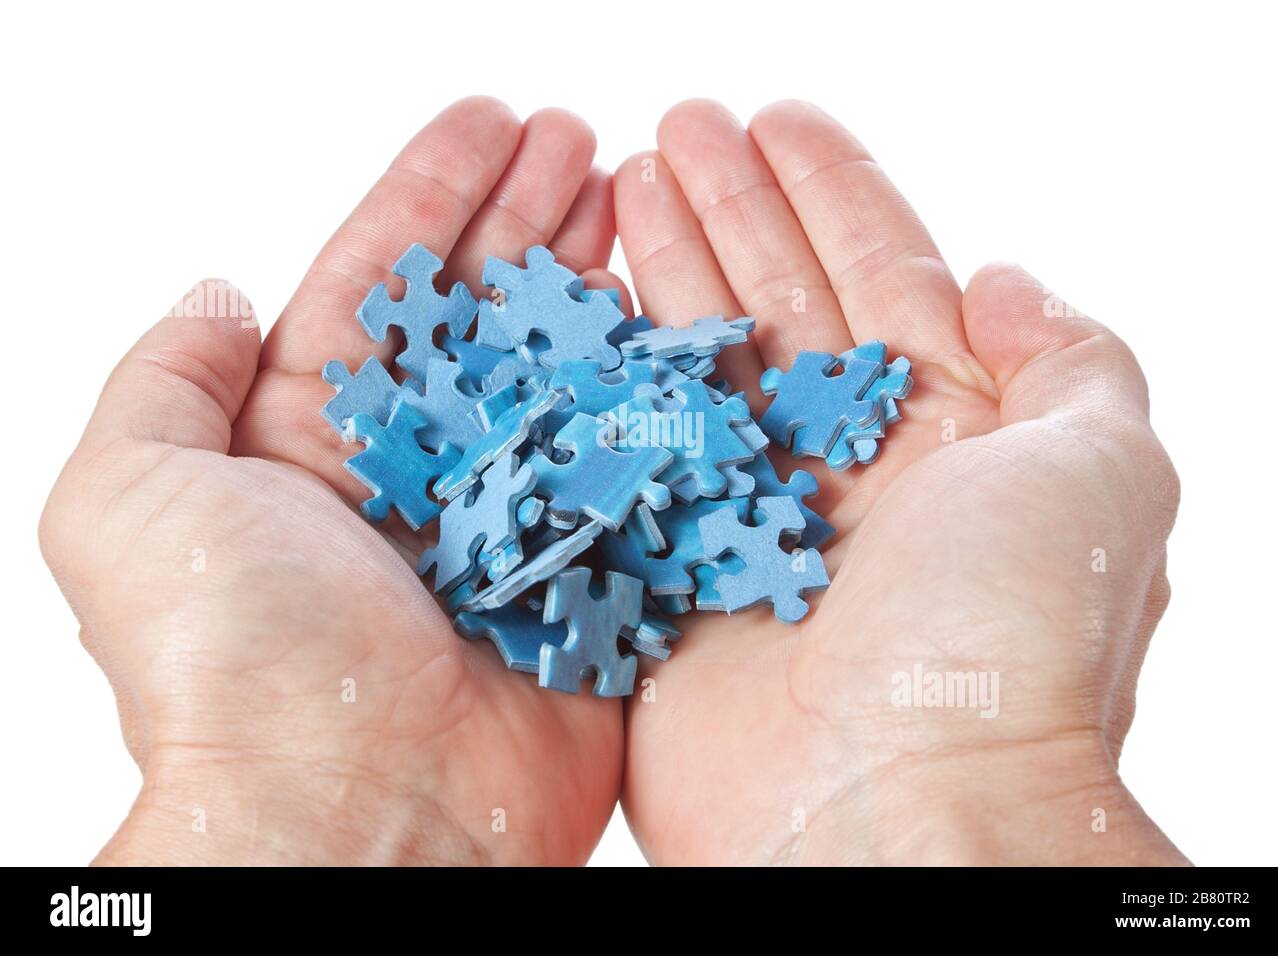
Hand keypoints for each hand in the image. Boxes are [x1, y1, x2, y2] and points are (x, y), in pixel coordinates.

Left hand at [40, 98, 625, 864]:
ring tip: (637, 198)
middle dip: (530, 220)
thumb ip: (166, 383)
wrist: (363, 819)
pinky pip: (629, 462)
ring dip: (597, 281)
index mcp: (313, 441)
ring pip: (562, 372)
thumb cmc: (239, 666)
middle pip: (485, 313)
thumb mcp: (131, 500)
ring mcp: (510, 520)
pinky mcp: (586, 573)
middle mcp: (416, 473)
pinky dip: (656, 392)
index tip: (491, 124)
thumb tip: (215, 294)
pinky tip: (681, 319)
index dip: (434, 194)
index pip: (382, 283)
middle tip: (585, 143)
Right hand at [613, 100, 1186, 864]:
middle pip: (777, 310)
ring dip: (663, 274)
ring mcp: (750, 526)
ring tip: (622, 183)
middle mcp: (847, 475)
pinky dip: (605, 383)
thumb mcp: (1098, 471)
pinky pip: (630, 458)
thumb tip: (1008, 279)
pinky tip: (579, 307)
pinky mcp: (670, 579)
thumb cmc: (1008, 644)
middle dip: (727, 215)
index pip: (881, 281)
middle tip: (672, 130)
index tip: (772, 122)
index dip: (827, 195)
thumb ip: (1069, 360)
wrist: (893, 813)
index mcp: (945, 440)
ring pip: (699, 370)